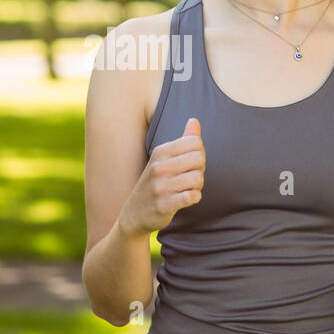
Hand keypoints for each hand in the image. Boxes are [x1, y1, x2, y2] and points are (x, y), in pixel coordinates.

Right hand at [118, 117, 204, 235]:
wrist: (134, 213)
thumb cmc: (155, 183)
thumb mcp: (164, 159)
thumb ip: (183, 140)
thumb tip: (194, 120)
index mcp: (160, 152)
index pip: (195, 142)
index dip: (199, 153)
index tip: (190, 164)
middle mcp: (159, 167)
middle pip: (199, 159)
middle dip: (200, 170)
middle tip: (189, 178)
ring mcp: (160, 186)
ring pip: (198, 178)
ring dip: (197, 185)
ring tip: (187, 188)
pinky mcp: (164, 205)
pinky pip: (192, 196)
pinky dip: (194, 198)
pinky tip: (185, 199)